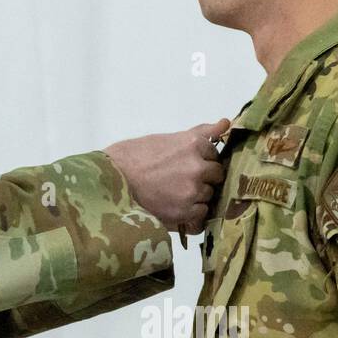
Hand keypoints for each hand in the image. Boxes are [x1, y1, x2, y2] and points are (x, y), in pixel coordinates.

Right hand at [103, 118, 229, 233]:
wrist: (112, 179)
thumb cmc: (134, 156)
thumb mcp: (168, 138)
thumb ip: (200, 133)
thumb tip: (226, 122)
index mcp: (194, 144)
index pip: (214, 154)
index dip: (201, 159)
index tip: (185, 163)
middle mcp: (197, 167)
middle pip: (216, 175)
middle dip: (203, 178)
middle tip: (180, 179)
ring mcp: (193, 190)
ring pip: (209, 195)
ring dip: (196, 196)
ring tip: (173, 193)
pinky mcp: (185, 211)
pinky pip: (200, 214)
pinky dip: (190, 213)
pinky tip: (173, 205)